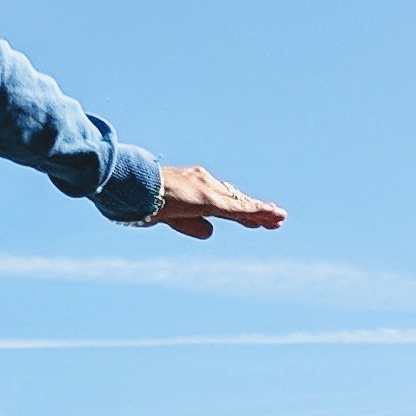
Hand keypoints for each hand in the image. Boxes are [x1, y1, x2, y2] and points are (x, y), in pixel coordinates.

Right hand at [151, 166, 286, 239]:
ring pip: (241, 202)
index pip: (223, 200)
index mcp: (195, 186)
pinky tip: (271, 215)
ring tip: (280, 218)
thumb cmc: (145, 200)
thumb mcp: (172, 217)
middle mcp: (206, 183)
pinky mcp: (209, 199)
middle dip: (256, 210)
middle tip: (277, 218)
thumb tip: (212, 233)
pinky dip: (256, 211)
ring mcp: (208, 189)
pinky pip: (237, 207)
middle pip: (236, 199)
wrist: (135, 188)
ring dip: (262, 211)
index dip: (242, 210)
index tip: (256, 220)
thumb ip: (191, 224)